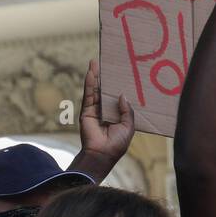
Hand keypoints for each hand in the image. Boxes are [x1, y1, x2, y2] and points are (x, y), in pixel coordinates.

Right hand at [77, 59, 133, 176]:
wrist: (102, 153)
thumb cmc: (117, 143)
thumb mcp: (128, 126)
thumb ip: (127, 110)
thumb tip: (122, 95)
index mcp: (117, 115)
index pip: (117, 97)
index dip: (118, 86)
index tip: (121, 74)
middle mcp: (105, 111)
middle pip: (105, 90)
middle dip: (105, 78)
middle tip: (106, 62)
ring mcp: (95, 110)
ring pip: (95, 90)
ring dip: (95, 76)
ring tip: (95, 62)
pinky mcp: (87, 110)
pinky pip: (88, 94)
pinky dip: (89, 83)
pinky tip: (91, 72)